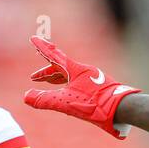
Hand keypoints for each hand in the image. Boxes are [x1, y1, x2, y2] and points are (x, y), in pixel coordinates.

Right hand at [22, 36, 139, 137]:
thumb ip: (45, 100)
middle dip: (46, 72)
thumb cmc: (95, 104)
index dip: (42, 49)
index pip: (54, 56)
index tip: (33, 39)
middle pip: (61, 67)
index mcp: (75, 69)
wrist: (122, 108)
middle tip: (34, 77)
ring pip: (70, 75)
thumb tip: (26, 97)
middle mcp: (84, 71)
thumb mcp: (66, 103)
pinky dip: (69, 85)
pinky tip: (70, 93)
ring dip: (57, 78)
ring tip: (49, 83)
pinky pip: (79, 82)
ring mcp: (92, 78)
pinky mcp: (99, 87)